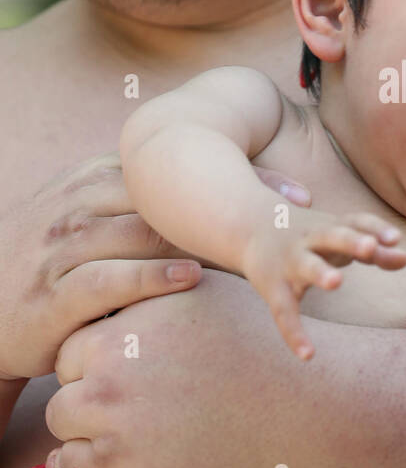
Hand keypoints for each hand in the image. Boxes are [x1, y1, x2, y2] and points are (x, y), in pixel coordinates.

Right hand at [0, 151, 311, 382]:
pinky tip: (192, 278)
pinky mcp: (53, 293)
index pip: (179, 174)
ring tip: (259, 248)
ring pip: (145, 234)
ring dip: (205, 240)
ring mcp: (63, 248)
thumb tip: (214, 189)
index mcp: (92, 181)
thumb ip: (139, 202)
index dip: (238, 178)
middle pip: (172, 199)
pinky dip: (151, 277)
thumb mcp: (87, 220)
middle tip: (293, 219)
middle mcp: (78, 206)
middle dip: (236, 203)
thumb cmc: (49, 268)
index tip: (293, 194)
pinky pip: (109, 278)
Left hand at [43, 270, 305, 467]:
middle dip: (90, 412)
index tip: (130, 378)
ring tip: (132, 449)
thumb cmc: (263, 346)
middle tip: (134, 414)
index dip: (96, 368)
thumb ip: (145, 294)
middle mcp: (108, 397)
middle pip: (63, 410)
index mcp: (116, 344)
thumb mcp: (199, 295)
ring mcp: (121, 455)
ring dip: (90, 455)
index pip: (67, 360)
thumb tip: (111, 293)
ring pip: (67, 460)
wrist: (316, 410)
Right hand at [241, 209, 405, 359]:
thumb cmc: (311, 236)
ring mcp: (291, 262)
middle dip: (351, 241)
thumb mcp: (340, 239)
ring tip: (336, 282)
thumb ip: (374, 250)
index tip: (396, 239)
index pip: (356, 221)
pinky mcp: (273, 287)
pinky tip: (308, 355)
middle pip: (332, 235)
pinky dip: (294, 334)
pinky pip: (284, 312)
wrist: (249, 227)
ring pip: (306, 266)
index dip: (376, 228)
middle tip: (370, 248)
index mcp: (331, 226)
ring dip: (320, 272)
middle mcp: (311, 240)